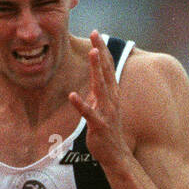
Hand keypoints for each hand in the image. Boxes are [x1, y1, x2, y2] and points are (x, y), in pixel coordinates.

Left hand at [68, 30, 131, 172]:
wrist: (116, 155)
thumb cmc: (108, 131)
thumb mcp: (104, 107)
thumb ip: (100, 93)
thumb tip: (94, 80)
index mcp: (112, 94)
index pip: (108, 67)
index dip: (102, 50)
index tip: (97, 33)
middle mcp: (111, 99)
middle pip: (106, 71)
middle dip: (101, 52)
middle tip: (96, 34)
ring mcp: (106, 112)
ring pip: (101, 87)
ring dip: (96, 70)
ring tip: (92, 54)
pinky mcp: (98, 125)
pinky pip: (88, 113)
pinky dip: (80, 104)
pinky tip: (72, 95)